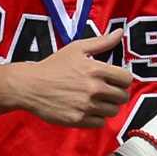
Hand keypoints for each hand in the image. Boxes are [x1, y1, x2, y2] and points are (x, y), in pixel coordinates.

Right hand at [13, 28, 133, 125]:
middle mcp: (94, 89)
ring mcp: (86, 106)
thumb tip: (120, 32)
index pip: (126, 79)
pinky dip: (97, 118)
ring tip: (97, 100)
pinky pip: (100, 123)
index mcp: (96, 69)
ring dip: (108, 106)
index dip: (123, 79)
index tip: (115, 80)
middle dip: (117, 93)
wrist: (30, 86)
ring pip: (113, 111)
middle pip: (122, 97)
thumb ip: (102, 42)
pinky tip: (88, 109)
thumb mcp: (77, 48)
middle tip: (107, 91)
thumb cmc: (53, 66)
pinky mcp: (78, 120)